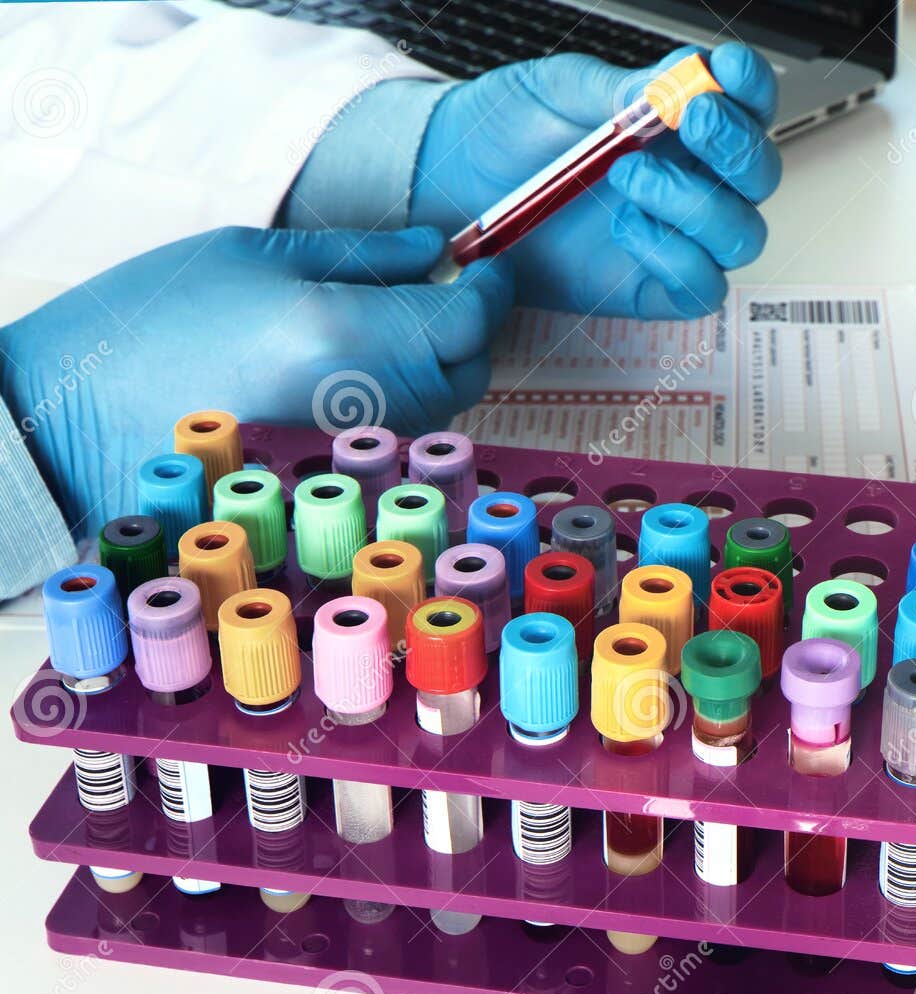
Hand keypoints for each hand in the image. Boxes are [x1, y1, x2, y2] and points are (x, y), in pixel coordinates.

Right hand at [0, 226, 512, 532]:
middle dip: (472, 328)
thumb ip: (363, 254)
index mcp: (345, 335)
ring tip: (397, 324)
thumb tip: (436, 248)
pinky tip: (364, 370)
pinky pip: (403, 438)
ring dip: (442, 365)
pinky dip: (408, 400)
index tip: (487, 260)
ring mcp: (351, 451)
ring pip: (442, 410)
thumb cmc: (151, 319)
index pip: (469, 320)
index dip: (492, 288)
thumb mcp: (255, 254)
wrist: (75, 412)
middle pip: (468, 372)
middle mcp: (363, 404)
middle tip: (444, 287)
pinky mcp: (333, 476)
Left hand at [411, 44, 780, 318]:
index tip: (727, 70)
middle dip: (737, 146)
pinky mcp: (651, 286)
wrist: (450, 186)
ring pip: (742, 235)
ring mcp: (674, 236)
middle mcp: (688, 181)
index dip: (752, 88)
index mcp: (676, 125)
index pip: (746, 105)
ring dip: (697, 204)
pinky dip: (675, 258)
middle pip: (760, 175)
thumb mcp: (558, 90)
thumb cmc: (503, 135)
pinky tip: (627, 230)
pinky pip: (702, 287)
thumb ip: (620, 90)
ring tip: (626, 178)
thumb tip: (676, 86)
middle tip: (689, 122)